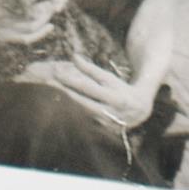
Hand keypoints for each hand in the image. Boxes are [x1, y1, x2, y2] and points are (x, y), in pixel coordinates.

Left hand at [21, 50, 143, 122]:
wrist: (140, 109)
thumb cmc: (120, 89)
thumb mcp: (108, 78)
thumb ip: (90, 69)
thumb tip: (73, 56)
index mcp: (113, 94)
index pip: (87, 86)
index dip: (70, 79)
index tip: (55, 72)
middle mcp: (110, 110)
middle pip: (82, 101)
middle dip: (65, 93)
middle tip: (48, 83)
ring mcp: (107, 123)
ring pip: (83, 115)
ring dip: (66, 107)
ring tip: (50, 97)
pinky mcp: (104, 133)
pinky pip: (85, 125)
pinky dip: (73, 118)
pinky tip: (60, 113)